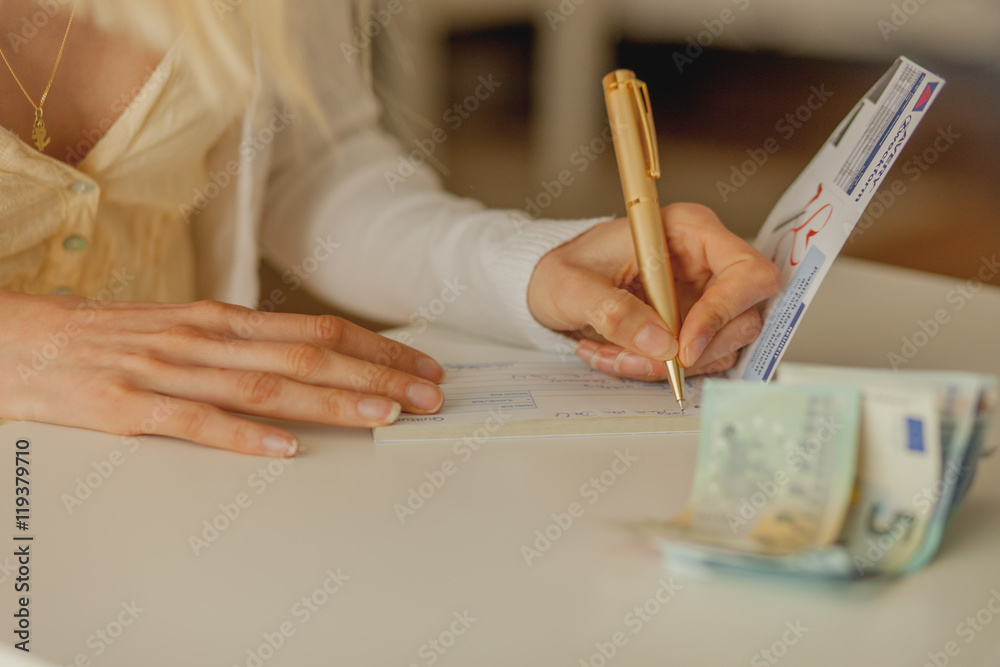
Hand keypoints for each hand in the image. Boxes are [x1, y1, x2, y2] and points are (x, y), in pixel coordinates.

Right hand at [0, 292, 445, 456]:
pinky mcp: (127, 406)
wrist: (17, 340)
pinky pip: (195, 422)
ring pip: (266, 385)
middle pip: (308, 356)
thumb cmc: (104, 339)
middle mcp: (205, 338)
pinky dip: (244, 435)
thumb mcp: (183, 331)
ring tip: (385, 416)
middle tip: (427, 396)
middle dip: (377, 376)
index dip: (375, 349)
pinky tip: (286, 449)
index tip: (418, 368)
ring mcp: (168, 370)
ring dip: (333, 402)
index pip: (317, 331)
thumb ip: (242, 347)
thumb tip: (305, 363)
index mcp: (221, 319)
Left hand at [527, 203, 780, 378]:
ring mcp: (705, 297)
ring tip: (613, 355)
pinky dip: (656, 369)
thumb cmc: (562, 267)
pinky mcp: (694, 327)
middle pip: (743, 318)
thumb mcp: (572, 286)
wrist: (549, 285)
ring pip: (720, 348)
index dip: (724, 312)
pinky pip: (695, 361)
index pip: (747, 271)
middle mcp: (707, 263)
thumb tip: (660, 344)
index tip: (684, 347)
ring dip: (667, 366)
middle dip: (693, 352)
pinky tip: (617, 355)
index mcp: (689, 231)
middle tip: (639, 360)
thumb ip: (614, 312)